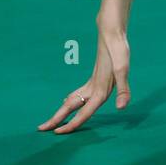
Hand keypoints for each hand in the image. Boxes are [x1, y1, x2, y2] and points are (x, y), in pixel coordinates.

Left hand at [38, 14, 130, 133]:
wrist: (115, 32)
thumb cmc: (118, 48)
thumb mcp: (122, 68)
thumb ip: (124, 90)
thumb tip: (122, 108)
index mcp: (102, 92)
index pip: (84, 114)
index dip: (71, 125)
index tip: (56, 132)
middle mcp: (99, 91)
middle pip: (76, 110)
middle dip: (60, 120)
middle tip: (42, 129)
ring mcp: (97, 85)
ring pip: (77, 103)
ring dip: (65, 112)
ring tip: (53, 121)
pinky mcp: (96, 77)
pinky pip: (81, 94)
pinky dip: (72, 99)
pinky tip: (67, 100)